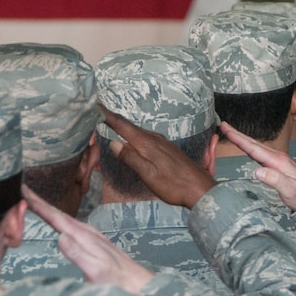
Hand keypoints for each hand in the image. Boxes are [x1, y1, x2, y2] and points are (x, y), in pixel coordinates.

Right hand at [23, 186, 153, 293]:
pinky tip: (58, 222)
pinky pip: (72, 226)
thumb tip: (60, 237)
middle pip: (59, 213)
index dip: (39, 204)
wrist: (141, 287)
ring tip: (33, 201)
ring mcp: (93, 237)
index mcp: (85, 238)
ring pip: (65, 219)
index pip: (57, 217)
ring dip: (49, 209)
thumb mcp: (97, 272)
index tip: (23, 190)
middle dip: (40, 201)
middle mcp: (89, 233)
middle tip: (22, 188)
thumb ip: (79, 254)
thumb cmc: (120, 284)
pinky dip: (60, 220)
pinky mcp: (96, 244)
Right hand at [101, 107, 216, 208]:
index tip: (95, 106)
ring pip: (138, 131)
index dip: (108, 115)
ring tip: (110, 123)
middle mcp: (154, 139)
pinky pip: (145, 137)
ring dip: (123, 127)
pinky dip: (134, 134)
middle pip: (129, 126)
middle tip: (97, 113)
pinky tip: (132, 139)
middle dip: (113, 119)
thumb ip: (131, 158)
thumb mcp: (149, 175)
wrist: (200, 189)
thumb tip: (114, 143)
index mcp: (147, 143)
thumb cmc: (174, 185)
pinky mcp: (167, 149)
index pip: (123, 126)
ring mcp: (162, 143)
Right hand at [219, 121, 295, 210]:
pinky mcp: (278, 165)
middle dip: (238, 134)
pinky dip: (250, 147)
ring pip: (256, 146)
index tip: (226, 129)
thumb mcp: (289, 190)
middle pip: (254, 143)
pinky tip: (247, 147)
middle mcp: (277, 156)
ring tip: (231, 133)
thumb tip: (257, 171)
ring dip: (243, 139)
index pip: (254, 148)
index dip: (238, 139)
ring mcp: (278, 160)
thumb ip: (275, 180)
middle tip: (224, 125)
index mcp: (277, 160)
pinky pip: (260, 152)